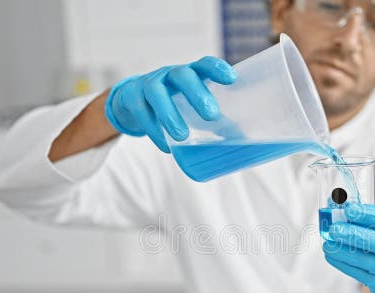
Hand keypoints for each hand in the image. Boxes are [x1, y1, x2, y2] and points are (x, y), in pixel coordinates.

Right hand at [105, 56, 237, 152]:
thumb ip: (214, 119)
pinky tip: (166, 146)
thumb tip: (243, 139)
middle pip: (182, 75)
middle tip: (212, 115)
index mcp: (190, 74)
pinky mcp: (131, 96)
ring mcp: (148, 83)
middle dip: (197, 93)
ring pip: (156, 92)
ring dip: (169, 113)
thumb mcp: (191, 106)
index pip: (204, 65)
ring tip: (182, 136)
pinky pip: (141, 111)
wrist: (132, 103)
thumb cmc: (173, 104)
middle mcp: (169, 74)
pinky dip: (153, 130)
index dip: (216, 68)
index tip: (231, 79)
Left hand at [323, 203, 374, 292]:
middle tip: (335, 229)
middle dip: (357, 235)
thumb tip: (345, 208)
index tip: (350, 209)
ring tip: (328, 244)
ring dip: (346, 252)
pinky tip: (333, 256)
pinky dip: (345, 264)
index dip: (372, 214)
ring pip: (370, 262)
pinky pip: (362, 275)